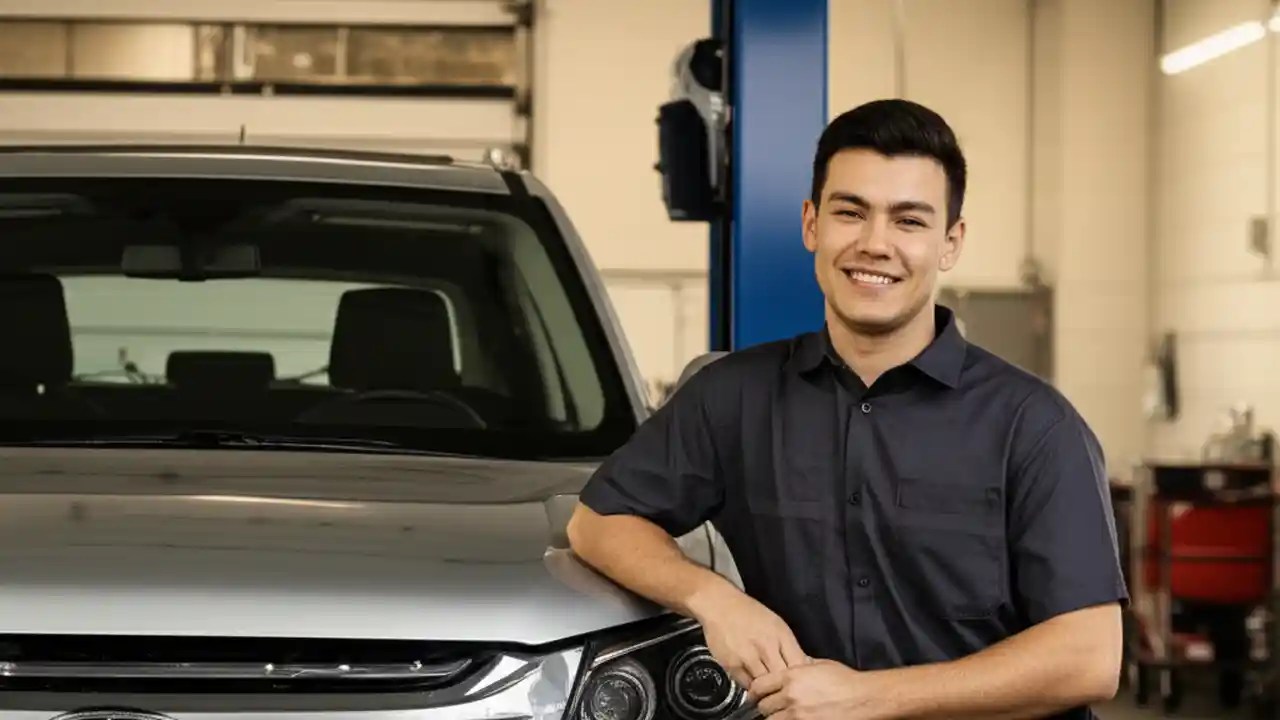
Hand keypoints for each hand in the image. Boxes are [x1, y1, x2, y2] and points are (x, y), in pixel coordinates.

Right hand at [687, 582, 809, 687]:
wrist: (720, 604)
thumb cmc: (750, 614)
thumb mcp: (777, 625)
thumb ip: (790, 647)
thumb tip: (805, 667)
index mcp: (781, 635)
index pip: (799, 665)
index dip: (802, 678)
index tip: (801, 682)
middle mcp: (766, 646)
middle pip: (783, 678)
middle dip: (785, 686)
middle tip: (784, 691)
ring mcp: (748, 656)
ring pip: (765, 685)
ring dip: (768, 690)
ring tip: (769, 690)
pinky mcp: (732, 664)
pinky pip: (747, 684)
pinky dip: (752, 687)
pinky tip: (754, 683)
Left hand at [748, 659, 886, 719]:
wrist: (863, 698)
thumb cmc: (846, 681)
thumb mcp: (819, 665)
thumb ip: (799, 668)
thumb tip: (789, 669)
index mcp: (791, 677)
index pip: (759, 685)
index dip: (756, 691)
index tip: (756, 694)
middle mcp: (791, 697)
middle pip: (763, 706)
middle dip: (765, 706)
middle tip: (770, 707)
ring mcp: (798, 716)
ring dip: (775, 718)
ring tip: (781, 715)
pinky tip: (794, 719)